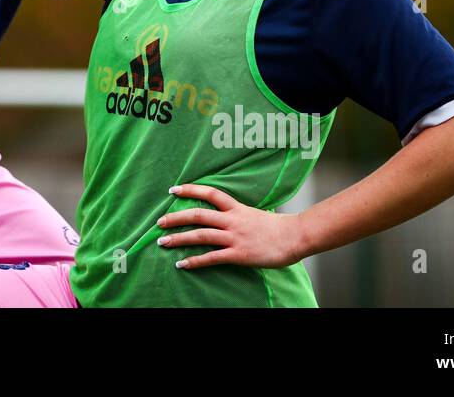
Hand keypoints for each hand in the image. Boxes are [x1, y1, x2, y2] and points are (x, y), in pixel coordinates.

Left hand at [157, 183, 307, 269]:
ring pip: (201, 235)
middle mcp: (232, 220)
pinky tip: (182, 264)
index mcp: (236, 208)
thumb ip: (238, 213)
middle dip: (176, 218)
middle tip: (159, 222)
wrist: (295, 237)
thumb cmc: (277, 227)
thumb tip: (227, 212)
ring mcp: (235, 237)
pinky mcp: (238, 254)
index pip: (210, 193)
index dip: (190, 189)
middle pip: (198, 215)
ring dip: (179, 239)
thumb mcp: (255, 213)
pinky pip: (211, 257)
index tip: (173, 189)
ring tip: (163, 242)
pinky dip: (194, 261)